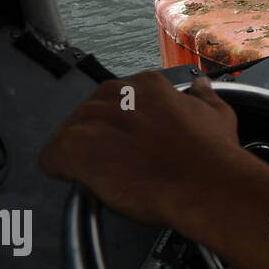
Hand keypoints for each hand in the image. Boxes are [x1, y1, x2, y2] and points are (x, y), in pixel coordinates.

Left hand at [40, 72, 245, 226]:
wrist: (205, 183)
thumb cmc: (212, 154)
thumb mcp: (217, 114)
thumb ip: (202, 97)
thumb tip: (200, 86)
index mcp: (146, 84)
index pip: (118, 102)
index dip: (126, 130)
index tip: (138, 146)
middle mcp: (115, 92)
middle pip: (90, 117)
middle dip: (102, 141)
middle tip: (127, 165)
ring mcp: (91, 117)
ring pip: (70, 137)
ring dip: (85, 158)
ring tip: (113, 177)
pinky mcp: (72, 146)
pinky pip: (51, 160)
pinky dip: (65, 174)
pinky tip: (89, 183)